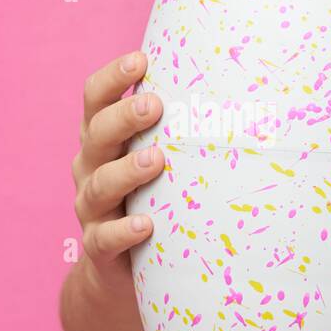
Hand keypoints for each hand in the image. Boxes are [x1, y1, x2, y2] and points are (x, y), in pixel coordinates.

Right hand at [70, 50, 165, 286]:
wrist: (123, 270)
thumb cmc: (152, 197)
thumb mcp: (158, 158)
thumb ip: (177, 129)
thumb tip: (240, 90)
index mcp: (102, 139)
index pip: (95, 100)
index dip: (113, 78)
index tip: (141, 60)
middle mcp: (91, 168)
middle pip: (96, 135)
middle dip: (123, 117)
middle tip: (154, 105)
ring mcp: (91, 208)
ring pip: (100, 184)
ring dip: (126, 171)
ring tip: (155, 160)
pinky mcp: (98, 246)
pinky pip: (104, 238)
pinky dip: (123, 231)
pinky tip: (145, 224)